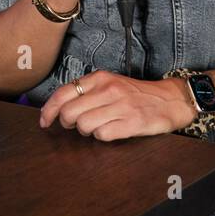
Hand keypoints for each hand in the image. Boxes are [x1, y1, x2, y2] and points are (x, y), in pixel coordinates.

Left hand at [38, 70, 197, 139]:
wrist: (170, 100)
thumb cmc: (136, 94)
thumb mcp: (110, 83)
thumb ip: (87, 91)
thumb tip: (58, 106)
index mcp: (100, 78)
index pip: (63, 93)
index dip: (49, 110)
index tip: (44, 121)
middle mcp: (108, 90)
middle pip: (69, 113)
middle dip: (67, 124)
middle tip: (76, 125)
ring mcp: (120, 106)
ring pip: (83, 125)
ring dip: (86, 132)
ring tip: (97, 127)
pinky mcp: (132, 122)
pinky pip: (102, 135)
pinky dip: (102, 137)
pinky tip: (111, 131)